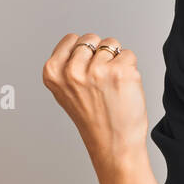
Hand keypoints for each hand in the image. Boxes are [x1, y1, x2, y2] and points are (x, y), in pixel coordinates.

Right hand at [42, 32, 148, 172]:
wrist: (114, 145)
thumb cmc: (93, 121)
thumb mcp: (65, 92)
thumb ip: (66, 66)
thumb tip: (78, 42)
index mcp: (53, 72)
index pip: (72, 38)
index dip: (84, 54)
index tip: (85, 74)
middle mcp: (72, 71)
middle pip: (92, 38)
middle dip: (100, 54)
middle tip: (101, 82)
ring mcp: (97, 70)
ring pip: (112, 44)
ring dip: (116, 61)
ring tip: (111, 87)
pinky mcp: (120, 72)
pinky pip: (128, 54)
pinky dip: (130, 69)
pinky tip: (123, 89)